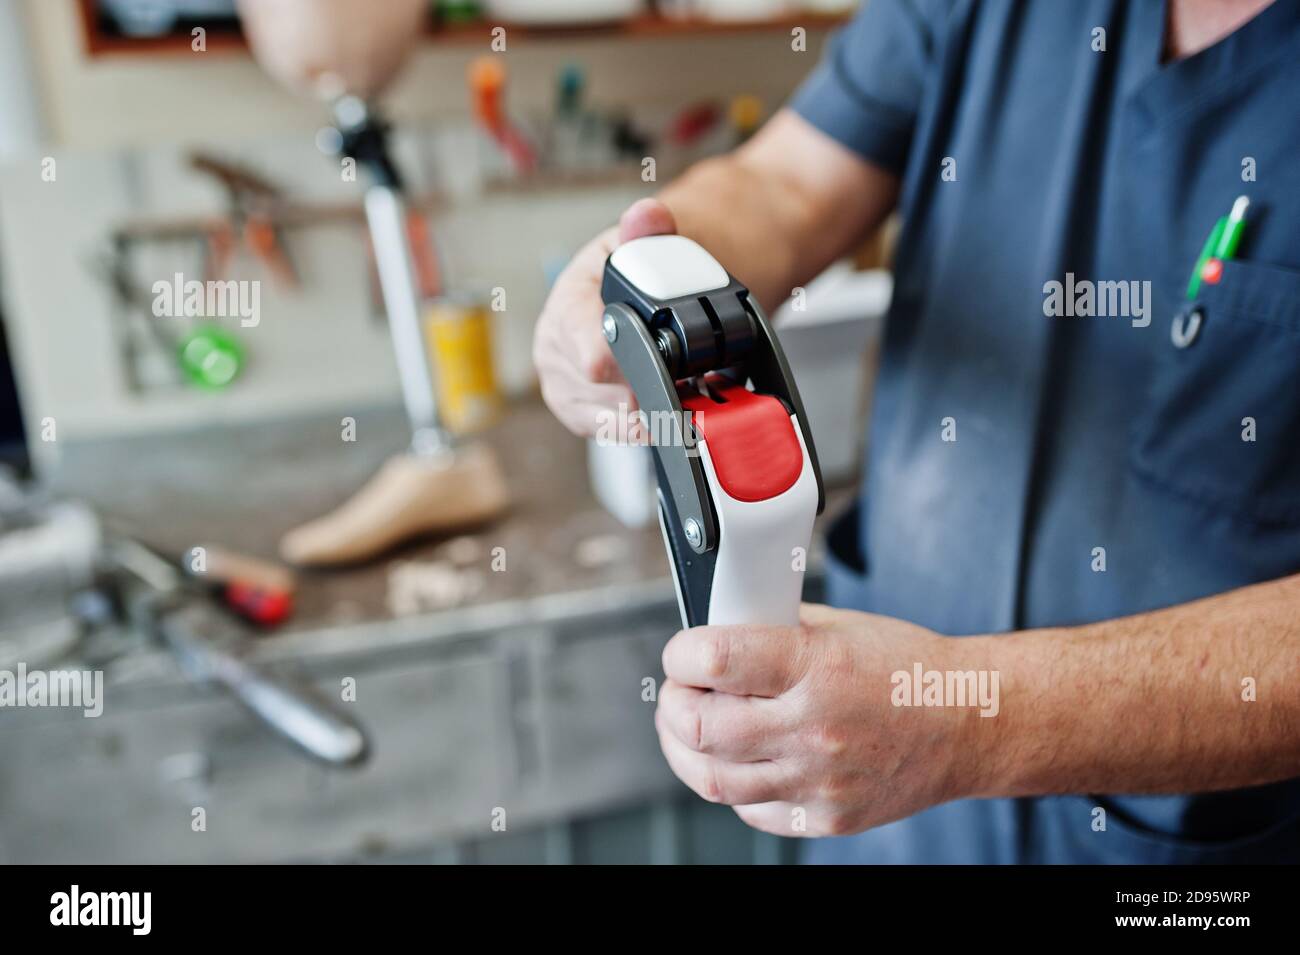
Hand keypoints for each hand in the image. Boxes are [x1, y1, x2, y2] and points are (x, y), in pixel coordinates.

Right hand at [532, 198, 676, 437]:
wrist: (628, 294)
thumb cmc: (632, 271)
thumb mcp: (641, 242)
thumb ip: (647, 230)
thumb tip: (647, 215)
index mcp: (566, 306)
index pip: (588, 351)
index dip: (626, 364)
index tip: (662, 365)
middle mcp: (554, 350)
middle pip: (609, 391)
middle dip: (652, 383)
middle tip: (687, 369)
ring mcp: (563, 387)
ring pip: (617, 417)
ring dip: (652, 405)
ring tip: (677, 381)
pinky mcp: (579, 415)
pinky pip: (616, 434)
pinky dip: (647, 424)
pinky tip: (665, 405)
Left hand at [654, 603, 987, 836]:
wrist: (970, 724)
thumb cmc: (906, 669)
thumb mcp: (838, 627)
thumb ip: (773, 629)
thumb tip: (715, 630)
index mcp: (817, 667)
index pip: (715, 661)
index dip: (681, 654)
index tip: (681, 652)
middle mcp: (815, 727)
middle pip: (700, 726)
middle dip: (673, 704)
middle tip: (678, 691)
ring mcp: (819, 780)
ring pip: (713, 779)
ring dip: (684, 748)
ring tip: (688, 727)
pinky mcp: (825, 817)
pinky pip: (750, 809)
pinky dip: (729, 783)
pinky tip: (734, 760)